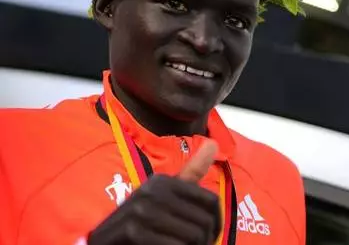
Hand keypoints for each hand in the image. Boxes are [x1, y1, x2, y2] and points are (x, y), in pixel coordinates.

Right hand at [88, 140, 221, 244]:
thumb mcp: (164, 195)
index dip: (216, 222)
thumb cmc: (141, 222)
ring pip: (193, 236)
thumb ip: (190, 173)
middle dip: (204, 239)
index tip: (210, 235)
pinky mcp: (132, 232)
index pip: (211, 201)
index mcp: (163, 181)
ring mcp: (140, 211)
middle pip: (204, 221)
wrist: (102, 244)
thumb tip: (213, 143)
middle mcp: (152, 191)